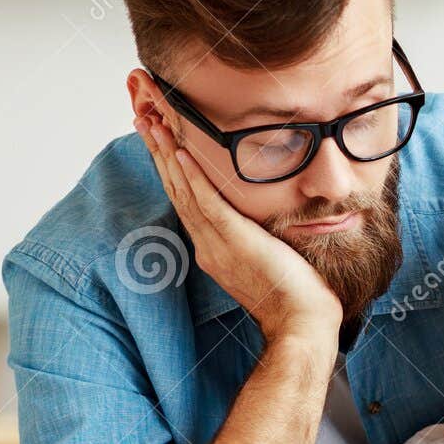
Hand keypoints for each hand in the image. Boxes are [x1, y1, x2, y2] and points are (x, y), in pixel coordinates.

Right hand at [133, 112, 342, 345]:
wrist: (301, 324)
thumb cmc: (294, 298)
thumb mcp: (266, 262)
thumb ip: (255, 241)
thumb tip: (262, 225)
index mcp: (213, 250)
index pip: (185, 202)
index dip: (170, 170)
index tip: (159, 142)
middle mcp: (207, 245)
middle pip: (175, 191)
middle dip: (158, 153)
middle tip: (141, 119)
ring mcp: (217, 244)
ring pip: (183, 191)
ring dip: (166, 155)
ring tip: (150, 124)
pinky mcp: (234, 240)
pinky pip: (207, 203)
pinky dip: (191, 176)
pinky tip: (179, 152)